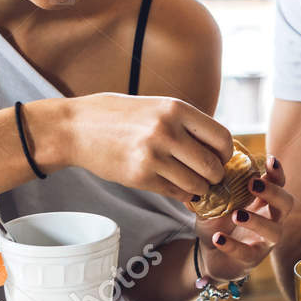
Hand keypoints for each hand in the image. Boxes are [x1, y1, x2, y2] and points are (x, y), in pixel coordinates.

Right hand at [62, 94, 231, 200]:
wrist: (75, 128)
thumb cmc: (119, 116)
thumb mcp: (157, 107)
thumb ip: (186, 125)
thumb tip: (219, 150)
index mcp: (176, 108)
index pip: (222, 138)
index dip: (225, 153)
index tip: (218, 158)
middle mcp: (167, 131)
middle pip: (213, 166)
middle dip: (214, 176)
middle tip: (206, 176)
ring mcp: (153, 156)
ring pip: (197, 185)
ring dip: (197, 188)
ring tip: (188, 181)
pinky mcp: (140, 177)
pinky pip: (175, 193)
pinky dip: (179, 193)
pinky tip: (171, 184)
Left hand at [200, 156, 294, 280]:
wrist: (208, 254)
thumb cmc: (217, 222)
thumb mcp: (214, 202)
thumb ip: (215, 187)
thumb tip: (205, 170)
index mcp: (263, 201)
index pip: (279, 183)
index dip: (277, 172)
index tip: (270, 159)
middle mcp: (271, 219)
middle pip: (286, 204)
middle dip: (273, 193)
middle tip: (253, 184)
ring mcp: (264, 241)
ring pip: (274, 231)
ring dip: (257, 221)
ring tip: (236, 215)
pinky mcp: (252, 259)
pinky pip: (247, 253)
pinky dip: (232, 245)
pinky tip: (218, 238)